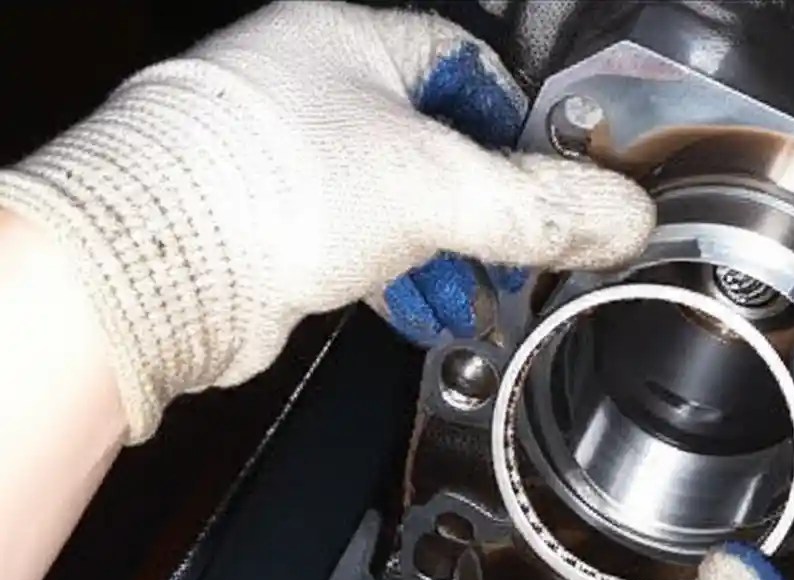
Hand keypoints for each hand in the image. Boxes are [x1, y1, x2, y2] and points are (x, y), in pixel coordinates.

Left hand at [0, 1, 651, 442]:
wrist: (155, 272)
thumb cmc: (265, 186)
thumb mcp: (437, 188)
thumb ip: (539, 205)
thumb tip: (622, 214)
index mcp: (351, 41)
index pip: (466, 64)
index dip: (518, 123)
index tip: (552, 174)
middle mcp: (314, 88)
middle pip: (434, 139)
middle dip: (483, 203)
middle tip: (521, 246)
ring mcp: (287, 155)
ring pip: (394, 197)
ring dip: (443, 250)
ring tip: (477, 295)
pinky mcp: (270, 222)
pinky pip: (355, 238)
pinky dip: (397, 274)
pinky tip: (422, 309)